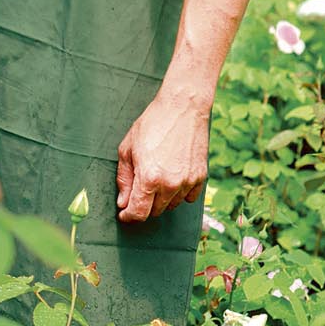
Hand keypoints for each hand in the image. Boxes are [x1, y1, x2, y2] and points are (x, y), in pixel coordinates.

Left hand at [115, 84, 211, 222]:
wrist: (182, 108)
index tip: (124, 214)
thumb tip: (123, 203)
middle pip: (155, 212)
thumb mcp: (127, 149)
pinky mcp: (201, 177)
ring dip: (161, 200)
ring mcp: (188, 182)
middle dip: (143, 206)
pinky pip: (188, 198)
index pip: (139, 213)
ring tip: (155, 178)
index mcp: (149, 178)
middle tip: (138, 190)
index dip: (129, 216)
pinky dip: (179, 194)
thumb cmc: (151, 125)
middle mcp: (170, 185)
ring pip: (172, 206)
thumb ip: (124, 179)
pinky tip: (172, 178)